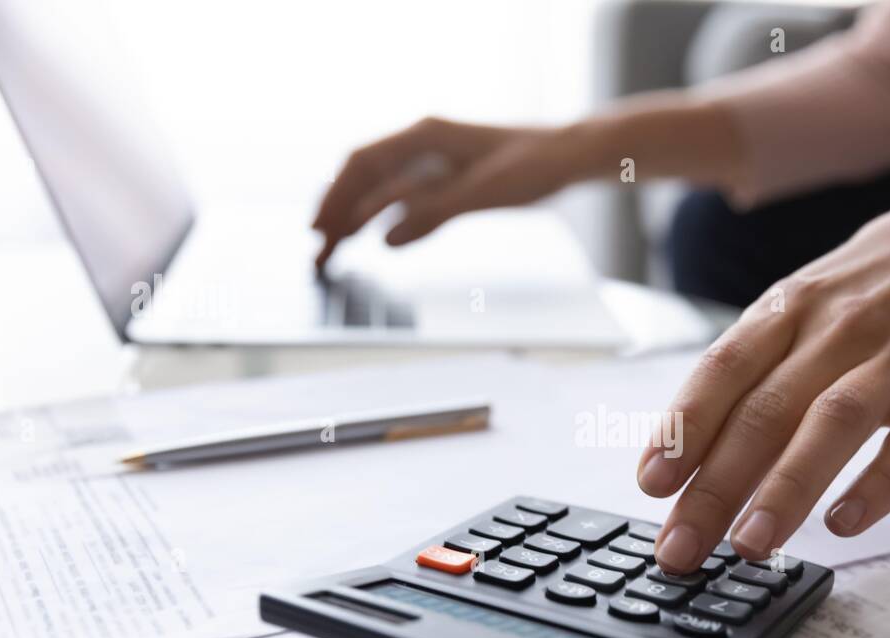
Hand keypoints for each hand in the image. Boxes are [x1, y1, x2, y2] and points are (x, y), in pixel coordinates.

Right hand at [312, 117, 570, 270]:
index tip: (318, 229)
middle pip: (365, 175)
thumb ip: (432, 213)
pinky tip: (374, 237)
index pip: (363, 164)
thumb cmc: (533, 166)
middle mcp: (424, 144)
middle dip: (337, 210)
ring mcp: (436, 159)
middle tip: (318, 249)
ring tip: (334, 249)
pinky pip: (405, 196)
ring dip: (357, 217)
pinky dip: (384, 216)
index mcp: (425, 136)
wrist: (571, 155)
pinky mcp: (450, 176)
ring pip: (383, 187)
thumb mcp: (482, 193)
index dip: (336, 197)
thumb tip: (386, 238)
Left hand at [637, 151, 889, 573]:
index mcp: (792, 308)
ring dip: (786, 487)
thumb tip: (691, 447)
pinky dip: (881, 482)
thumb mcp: (810, 299)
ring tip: (748, 545)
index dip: (683, 428)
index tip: (649, 485)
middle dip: (715, 486)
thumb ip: (759, 365)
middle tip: (680, 549)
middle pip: (765, 411)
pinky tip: (845, 522)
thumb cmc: (880, 280)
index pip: (723, 370)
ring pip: (833, 422)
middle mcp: (840, 328)